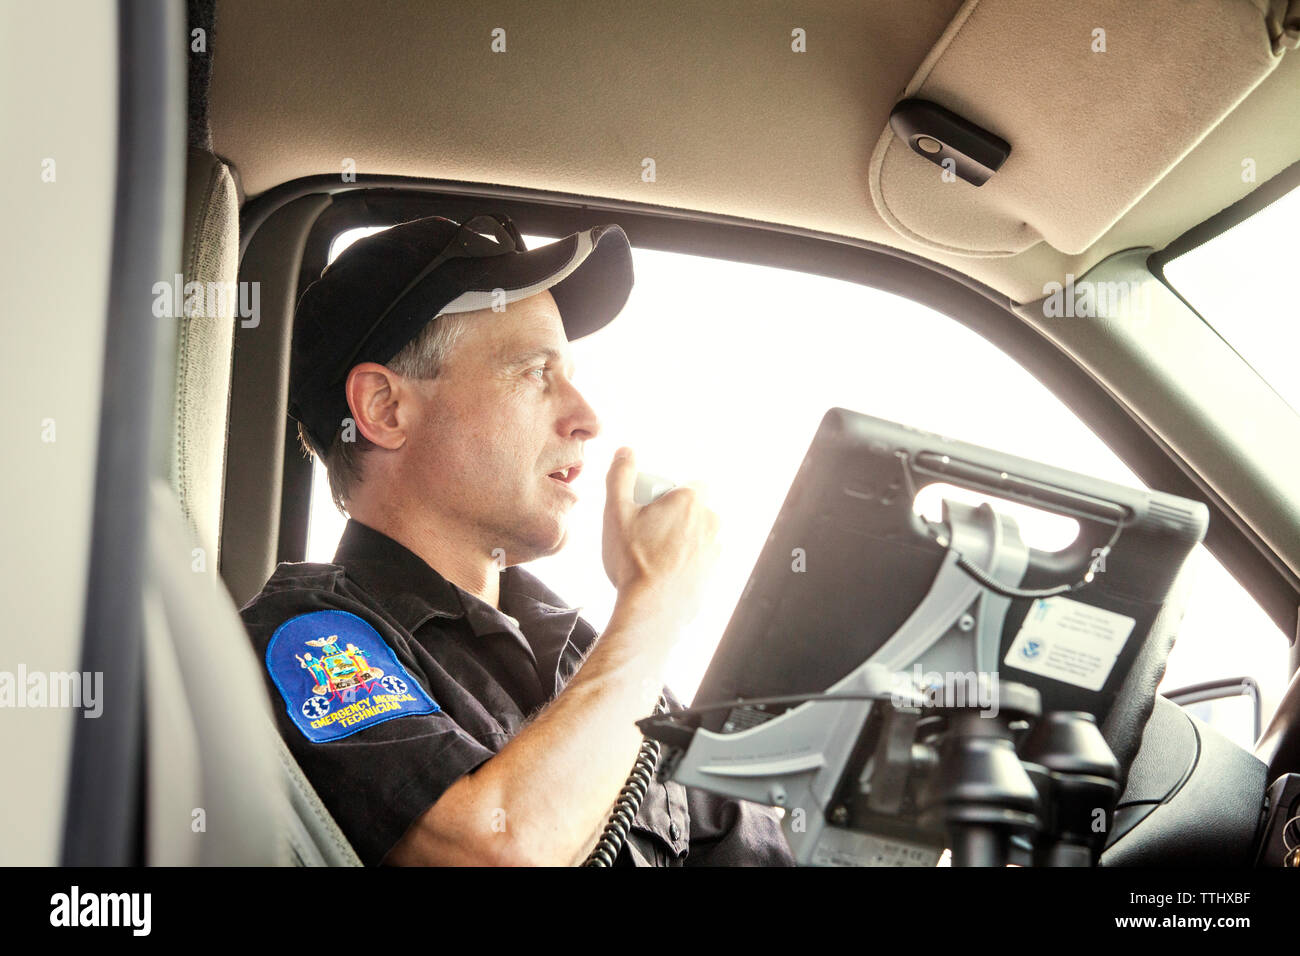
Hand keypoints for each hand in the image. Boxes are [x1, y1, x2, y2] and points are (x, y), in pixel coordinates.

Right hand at [602, 447, 720, 627]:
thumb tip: (625, 450)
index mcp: (691, 500)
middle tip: (648, 533)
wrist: (651, 611)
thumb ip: (620, 475)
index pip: (691, 484)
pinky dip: (687, 564)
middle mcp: (711, 522)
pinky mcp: (715, 576)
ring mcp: (716, 551)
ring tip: (655, 557)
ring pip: (701, 536)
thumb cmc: (633, 560)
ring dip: (684, 540)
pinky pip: (701, 561)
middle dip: (677, 516)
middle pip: (696, 509)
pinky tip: (664, 575)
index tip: (653, 507)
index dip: (671, 492)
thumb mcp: (616, 511)